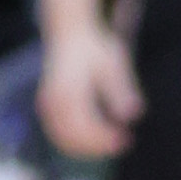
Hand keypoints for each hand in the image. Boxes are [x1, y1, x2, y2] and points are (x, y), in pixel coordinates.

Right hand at [38, 23, 143, 158]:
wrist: (70, 32)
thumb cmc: (95, 47)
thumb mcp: (113, 63)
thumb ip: (121, 89)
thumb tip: (133, 115)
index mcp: (68, 89)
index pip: (84, 126)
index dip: (105, 139)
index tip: (127, 138)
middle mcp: (53, 99)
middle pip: (72, 137)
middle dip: (98, 146)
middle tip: (124, 142)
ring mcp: (47, 103)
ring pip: (63, 139)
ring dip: (87, 147)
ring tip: (113, 142)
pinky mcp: (47, 107)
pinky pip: (58, 134)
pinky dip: (76, 142)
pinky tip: (97, 139)